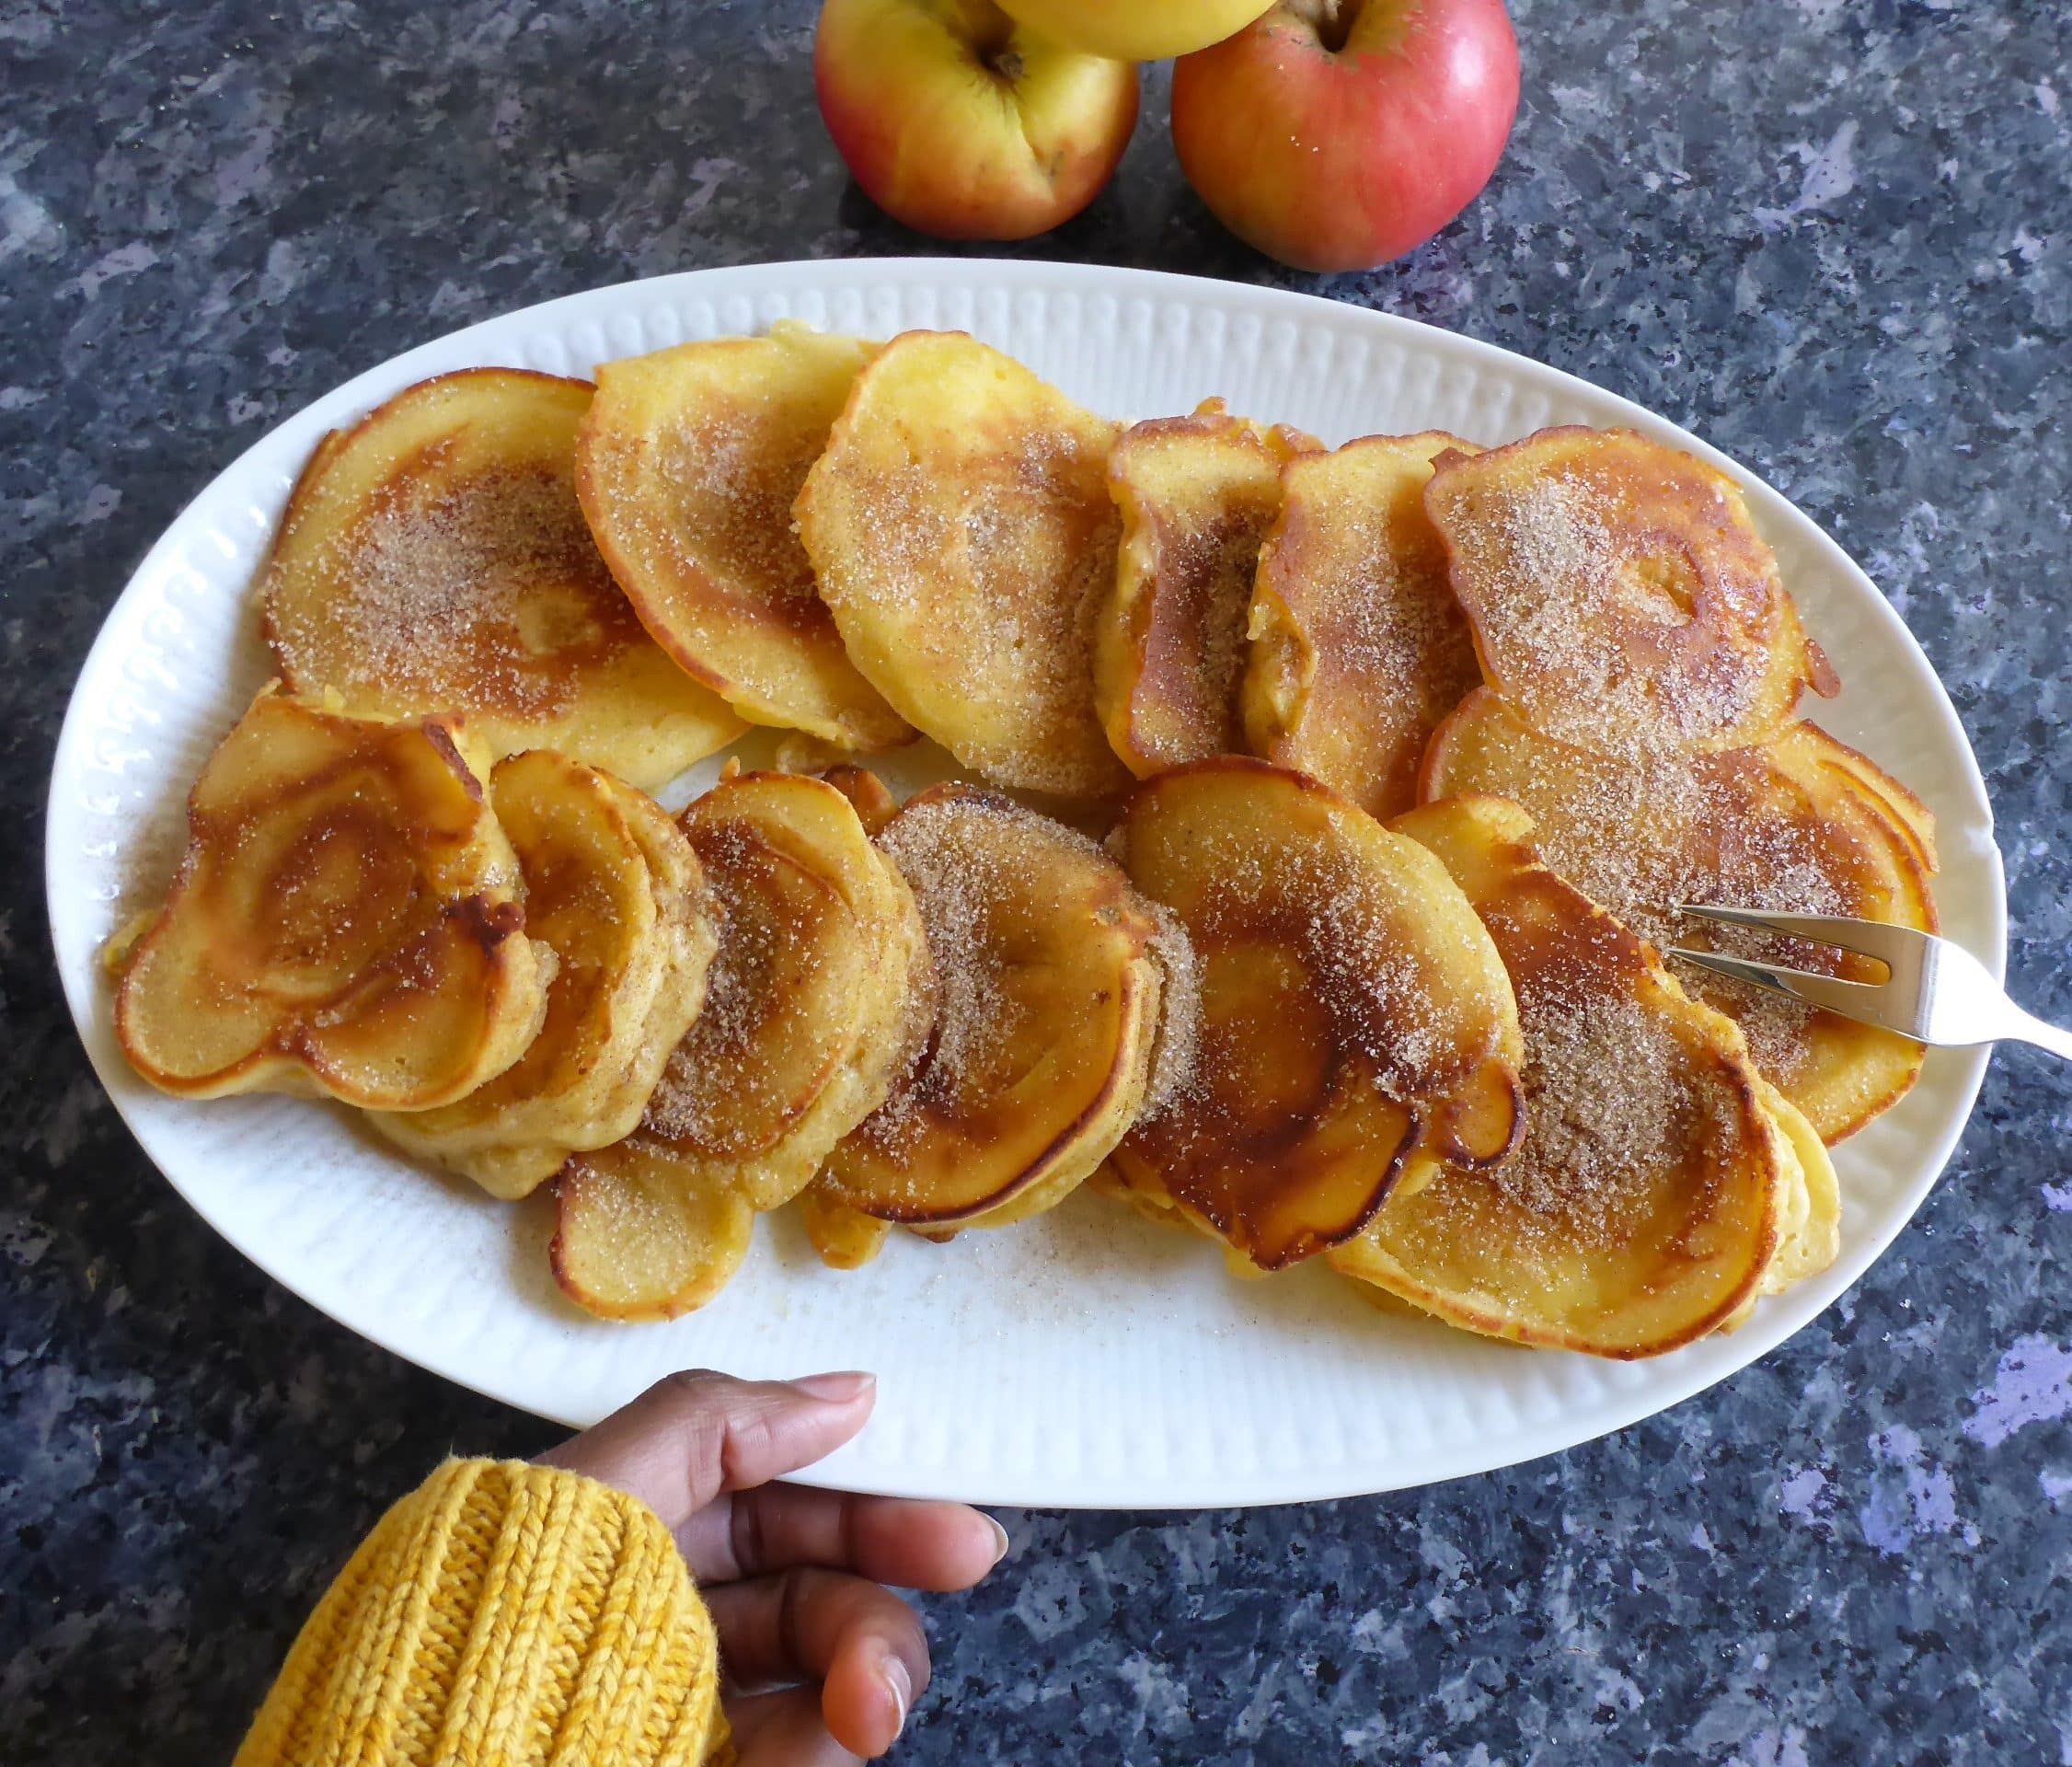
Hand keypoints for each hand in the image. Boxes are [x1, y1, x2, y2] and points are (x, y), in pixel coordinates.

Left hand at [539, 1370, 1005, 1763]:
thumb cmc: (485, 1638)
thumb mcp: (589, 1497)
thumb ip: (717, 1423)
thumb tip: (844, 1389)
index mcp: (638, 1531)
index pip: (781, 1503)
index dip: (874, 1508)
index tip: (956, 1534)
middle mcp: (667, 1621)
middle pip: (819, 1598)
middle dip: (880, 1616)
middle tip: (916, 1652)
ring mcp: (685, 1711)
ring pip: (825, 1686)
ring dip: (865, 1689)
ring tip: (862, 1718)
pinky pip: (800, 1751)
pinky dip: (817, 1750)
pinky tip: (811, 1751)